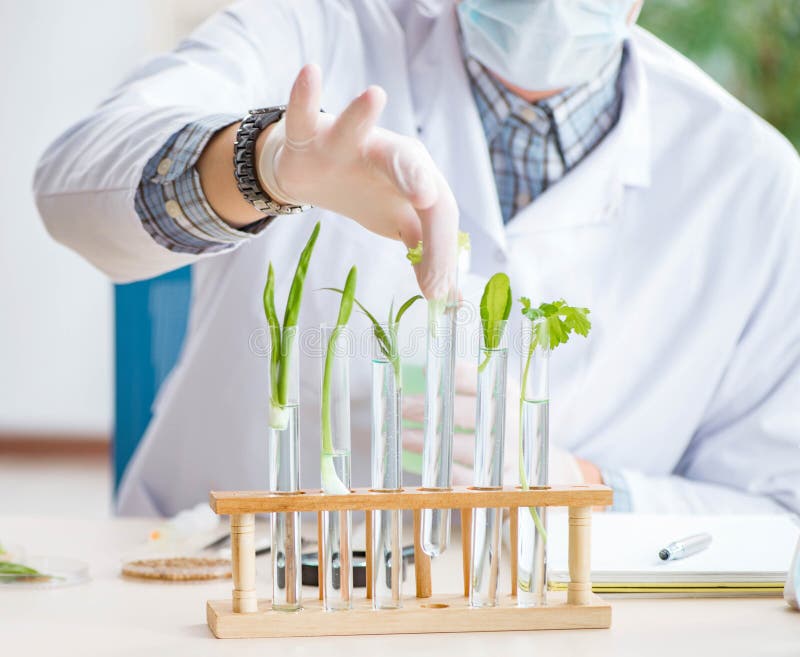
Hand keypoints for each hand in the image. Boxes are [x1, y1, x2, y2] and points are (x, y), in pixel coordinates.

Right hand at [257, 64, 458, 299]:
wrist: (317, 174)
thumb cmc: (369, 196)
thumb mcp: (400, 227)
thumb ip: (426, 256)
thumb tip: (449, 299)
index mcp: (418, 178)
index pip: (436, 216)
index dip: (438, 252)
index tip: (435, 292)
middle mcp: (390, 154)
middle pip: (410, 166)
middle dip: (418, 181)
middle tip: (426, 200)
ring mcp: (350, 143)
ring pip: (359, 130)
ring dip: (362, 115)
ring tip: (373, 95)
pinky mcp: (311, 137)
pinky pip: (303, 116)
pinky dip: (303, 97)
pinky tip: (309, 73)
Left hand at [403, 360, 588, 485]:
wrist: (549, 473)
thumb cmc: (508, 430)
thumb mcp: (500, 401)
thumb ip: (470, 385)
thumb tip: (426, 372)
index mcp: (508, 394)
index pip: (472, 376)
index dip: (445, 373)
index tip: (422, 372)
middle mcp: (511, 421)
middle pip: (464, 410)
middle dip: (428, 407)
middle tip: (403, 406)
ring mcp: (509, 453)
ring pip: (461, 446)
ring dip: (427, 442)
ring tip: (404, 436)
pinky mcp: (503, 482)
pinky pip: (466, 477)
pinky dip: (441, 471)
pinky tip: (423, 464)